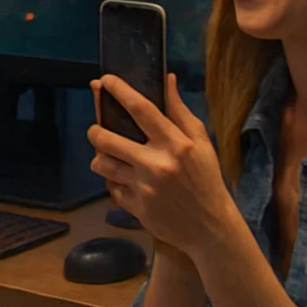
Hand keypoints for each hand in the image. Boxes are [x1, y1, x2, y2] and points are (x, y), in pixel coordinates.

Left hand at [86, 73, 237, 258]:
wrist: (210, 227)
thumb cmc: (206, 180)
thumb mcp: (202, 144)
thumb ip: (181, 112)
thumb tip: (168, 79)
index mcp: (176, 144)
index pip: (140, 109)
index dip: (118, 91)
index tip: (102, 80)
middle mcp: (157, 163)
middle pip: (106, 138)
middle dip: (95, 130)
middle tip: (97, 130)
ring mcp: (144, 187)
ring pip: (101, 164)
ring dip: (100, 158)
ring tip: (110, 156)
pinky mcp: (135, 207)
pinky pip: (110, 188)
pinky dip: (114, 182)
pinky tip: (127, 181)